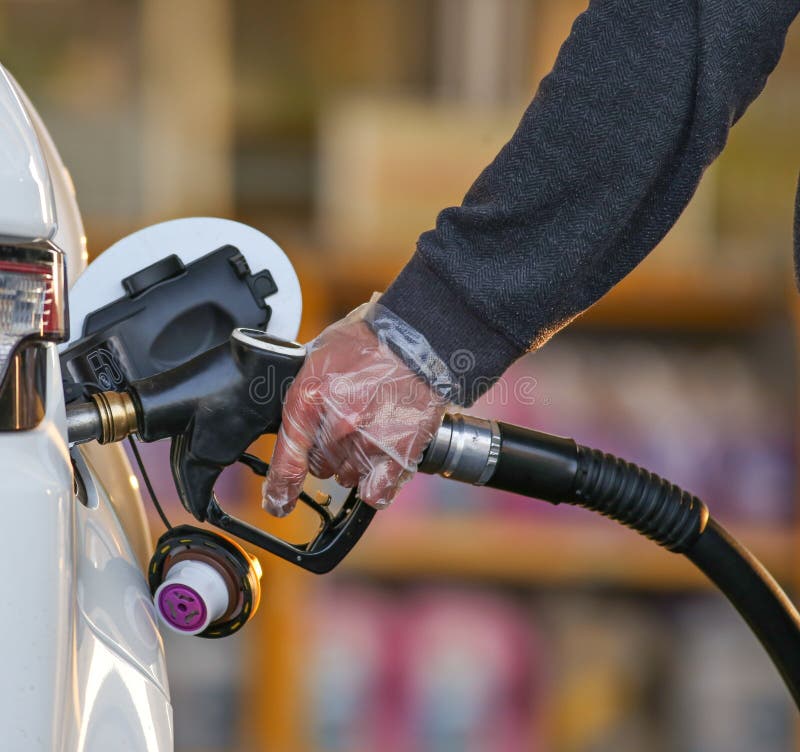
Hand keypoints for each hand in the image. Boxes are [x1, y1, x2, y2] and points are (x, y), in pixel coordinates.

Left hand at [262, 303, 447, 515]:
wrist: (420, 336)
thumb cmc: (370, 341)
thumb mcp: (319, 357)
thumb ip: (304, 393)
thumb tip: (293, 424)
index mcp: (310, 399)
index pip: (287, 459)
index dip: (280, 488)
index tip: (278, 503)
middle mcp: (336, 425)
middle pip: (319, 466)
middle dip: (328, 452)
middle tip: (348, 425)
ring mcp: (369, 442)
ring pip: (347, 477)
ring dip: (354, 463)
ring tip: (371, 430)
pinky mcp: (400, 453)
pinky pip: (377, 492)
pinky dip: (377, 485)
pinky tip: (381, 465)